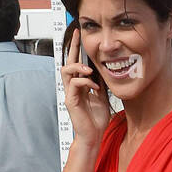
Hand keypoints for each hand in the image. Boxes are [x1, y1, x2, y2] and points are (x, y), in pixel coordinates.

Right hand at [61, 27, 110, 147]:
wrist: (93, 136)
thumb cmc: (96, 119)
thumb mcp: (102, 97)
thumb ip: (100, 83)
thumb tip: (104, 69)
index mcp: (79, 85)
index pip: (75, 63)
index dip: (76, 49)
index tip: (79, 34)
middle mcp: (72, 87)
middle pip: (67, 62)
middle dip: (72, 48)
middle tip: (77, 35)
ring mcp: (70, 94)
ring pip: (66, 71)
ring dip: (78, 67)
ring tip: (90, 69)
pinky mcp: (71, 101)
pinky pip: (74, 85)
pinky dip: (86, 82)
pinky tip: (96, 87)